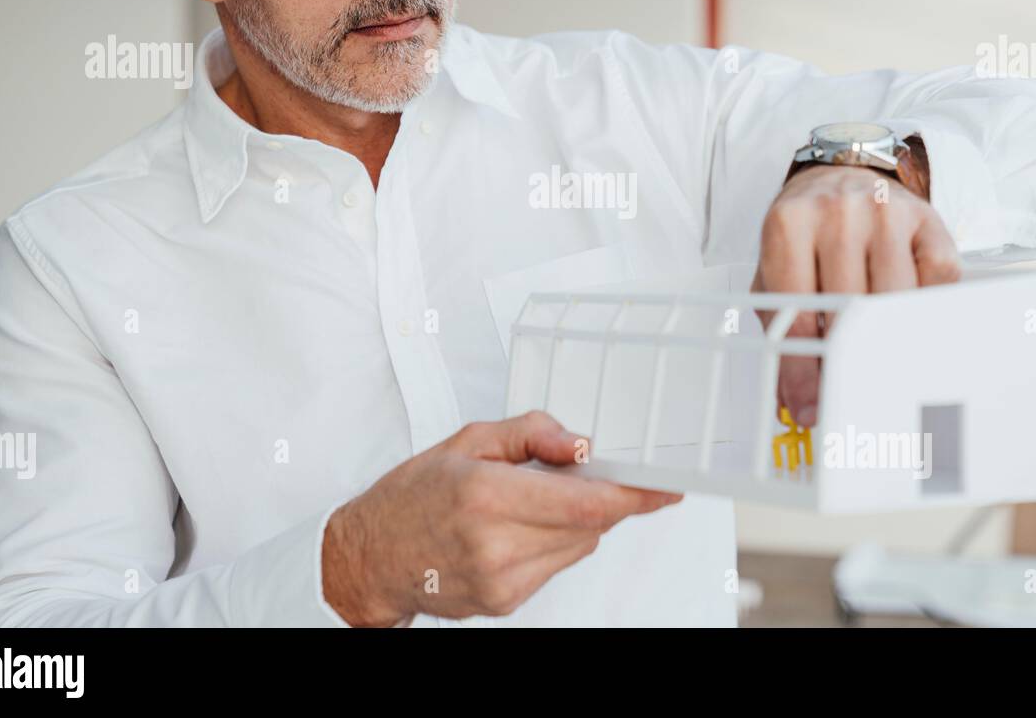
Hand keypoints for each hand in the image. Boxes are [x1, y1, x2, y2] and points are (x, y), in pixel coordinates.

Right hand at [321, 410, 681, 625]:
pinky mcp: (505, 602)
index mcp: (486, 495)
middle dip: (601, 497)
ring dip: (576, 520)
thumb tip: (582, 445)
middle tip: (592, 474)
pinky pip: (555, 566)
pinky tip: (519, 528)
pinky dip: (554, 542)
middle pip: (589, 525)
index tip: (664, 487)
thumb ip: (532, 434)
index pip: (584, 503)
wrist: (371, 556)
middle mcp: (496, 544)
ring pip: (578, 546)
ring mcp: (502, 580)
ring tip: (533, 500)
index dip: (632, 495)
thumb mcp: (468, 439)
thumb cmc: (414, 494)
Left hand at [752, 164, 960, 426]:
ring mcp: (886, 212)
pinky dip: (924, 307)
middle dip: (848, 362)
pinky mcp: (927, 219)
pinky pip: (936, 280)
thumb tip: (797, 401)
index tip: (810, 407)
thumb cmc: (804, 232)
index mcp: (788, 225)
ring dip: (887, 339)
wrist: (837, 173)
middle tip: (849, 394)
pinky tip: (906, 314)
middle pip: (850, 310)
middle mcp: (837, 213)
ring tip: (877, 363)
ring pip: (895, 298)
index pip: (798, 314)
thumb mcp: (774, 272)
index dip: (804, 371)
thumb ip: (779, 331)